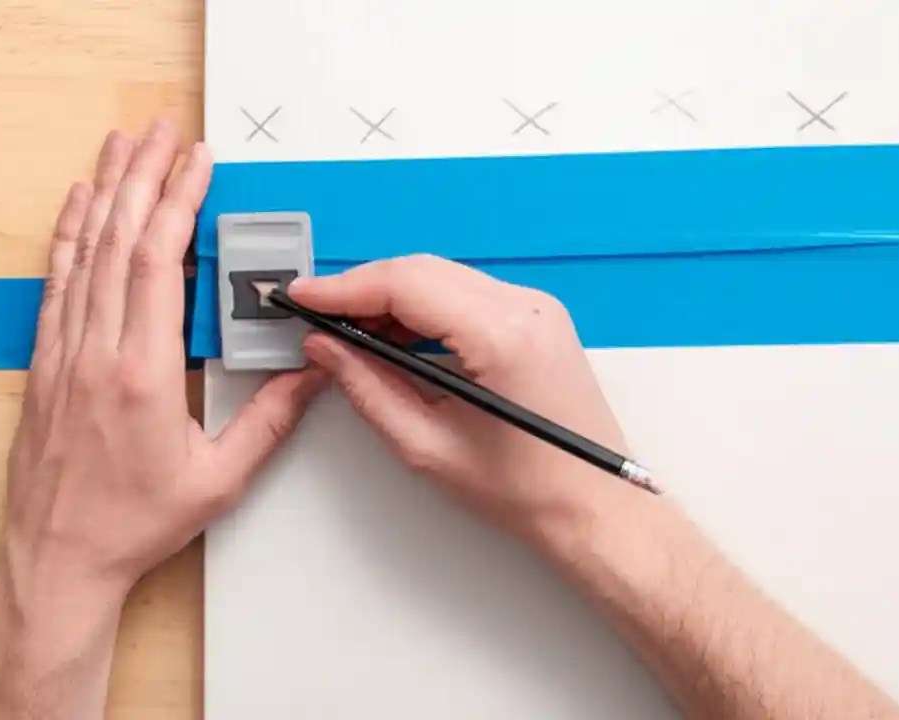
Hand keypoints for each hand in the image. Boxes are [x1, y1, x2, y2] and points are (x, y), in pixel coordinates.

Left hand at [0, 120, 324, 717]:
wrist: (58, 559)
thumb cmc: (132, 524)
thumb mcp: (220, 478)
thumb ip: (270, 420)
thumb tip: (310, 371)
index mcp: (142, 372)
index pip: (160, 263)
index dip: (178, 202)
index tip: (196, 163)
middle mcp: (95, 351)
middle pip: (120, 241)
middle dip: (143, 176)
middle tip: (161, 131)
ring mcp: (63, 353)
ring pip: (84, 252)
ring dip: (104, 192)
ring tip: (120, 146)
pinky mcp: (45, 364)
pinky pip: (57, 283)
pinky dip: (68, 237)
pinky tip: (77, 207)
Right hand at [291, 255, 630, 542]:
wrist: (594, 505)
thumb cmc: (528, 489)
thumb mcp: (428, 445)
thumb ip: (369, 388)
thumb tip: (327, 349)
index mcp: (502, 337)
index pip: (405, 285)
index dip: (345, 288)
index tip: (304, 297)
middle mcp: (527, 309)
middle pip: (422, 271)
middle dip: (363, 289)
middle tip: (318, 316)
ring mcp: (538, 308)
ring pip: (443, 277)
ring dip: (392, 297)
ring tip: (350, 332)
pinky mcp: (539, 318)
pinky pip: (467, 293)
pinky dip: (425, 306)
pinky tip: (396, 335)